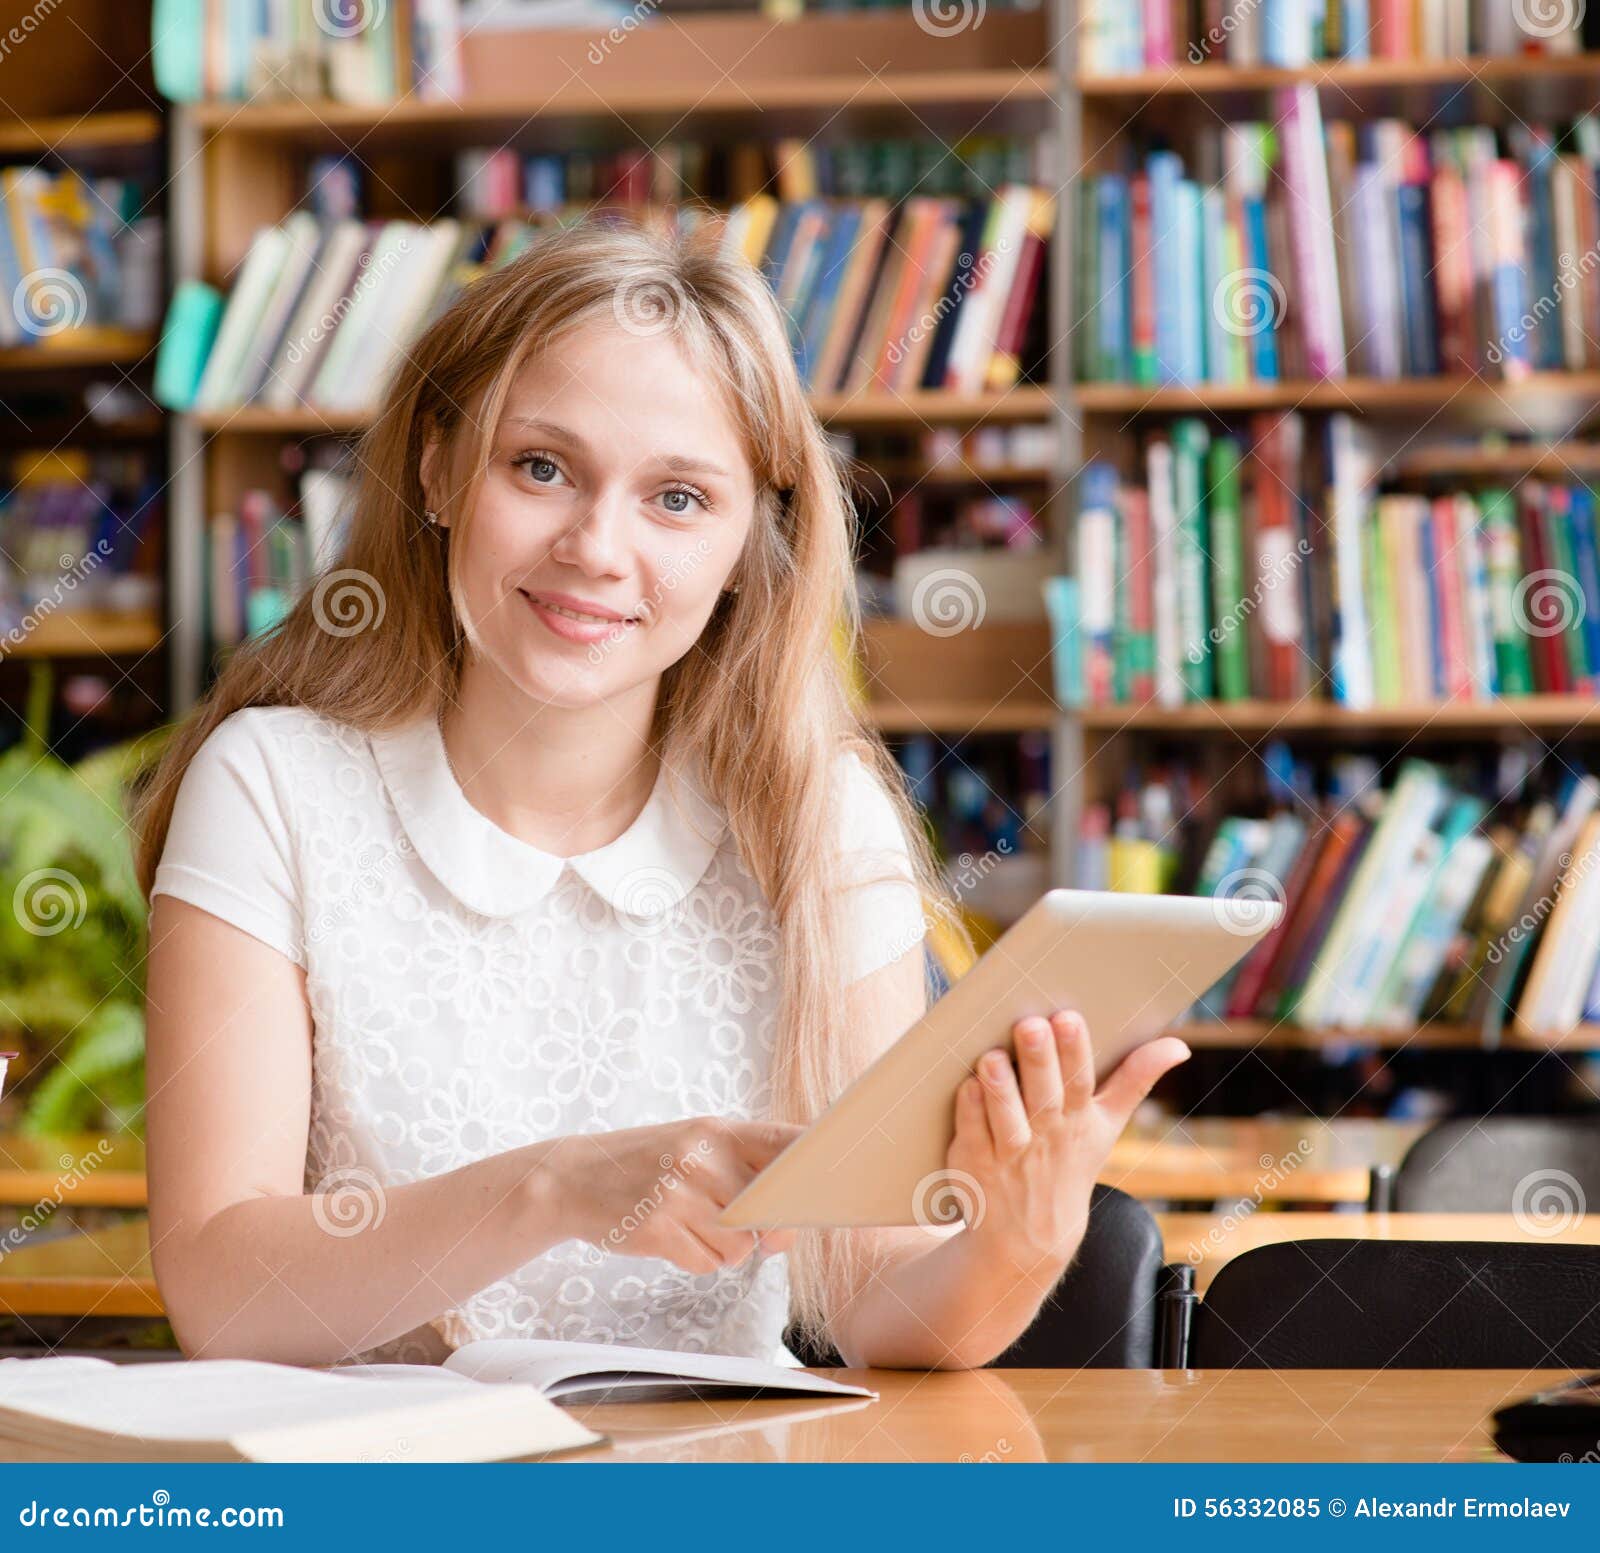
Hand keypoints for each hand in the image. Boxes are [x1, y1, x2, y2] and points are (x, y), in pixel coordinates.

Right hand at [536, 1116, 801, 1274]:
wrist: (573, 1177)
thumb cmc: (647, 1164)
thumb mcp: (694, 1146)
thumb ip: (744, 1174)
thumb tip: (788, 1229)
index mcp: (717, 1130)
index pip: (788, 1142)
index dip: (818, 1166)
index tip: (837, 1183)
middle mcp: (700, 1156)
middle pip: (770, 1209)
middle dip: (766, 1227)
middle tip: (741, 1221)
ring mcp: (677, 1193)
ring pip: (742, 1244)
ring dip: (727, 1248)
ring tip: (693, 1225)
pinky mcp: (657, 1230)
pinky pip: (709, 1264)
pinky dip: (698, 1260)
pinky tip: (673, 1237)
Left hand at [946, 1011, 1189, 1285]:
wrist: (1033, 1235)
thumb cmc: (1069, 1159)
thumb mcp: (1107, 1125)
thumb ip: (1136, 1080)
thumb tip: (1180, 1045)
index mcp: (1079, 1119)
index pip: (1080, 1082)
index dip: (1075, 1050)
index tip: (1068, 1017)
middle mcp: (1045, 1135)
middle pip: (1044, 1095)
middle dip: (1039, 1060)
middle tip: (1030, 1024)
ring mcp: (1009, 1152)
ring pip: (1006, 1117)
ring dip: (1000, 1088)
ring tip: (992, 1057)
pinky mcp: (975, 1161)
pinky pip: (972, 1133)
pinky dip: (969, 1111)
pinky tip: (965, 1084)